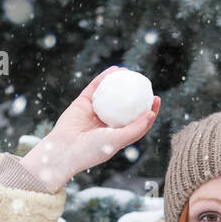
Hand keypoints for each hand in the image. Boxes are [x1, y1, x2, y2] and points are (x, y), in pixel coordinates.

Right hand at [21, 66, 160, 189]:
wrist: (64, 150)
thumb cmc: (91, 151)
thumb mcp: (117, 141)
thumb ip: (135, 129)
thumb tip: (151, 113)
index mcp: (117, 135)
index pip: (137, 121)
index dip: (148, 109)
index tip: (156, 98)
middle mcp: (106, 123)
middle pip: (125, 105)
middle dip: (135, 93)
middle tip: (145, 82)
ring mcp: (95, 112)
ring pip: (110, 94)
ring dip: (120, 83)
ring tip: (130, 72)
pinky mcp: (83, 103)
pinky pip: (96, 88)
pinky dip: (105, 78)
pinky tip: (114, 70)